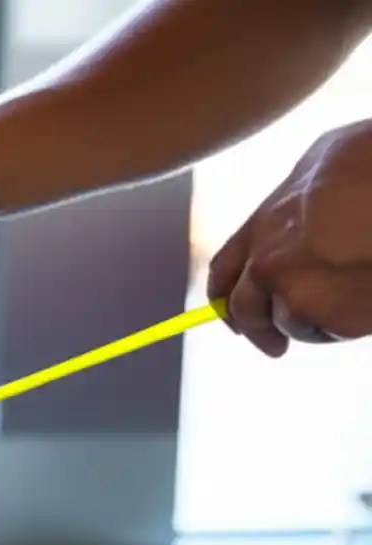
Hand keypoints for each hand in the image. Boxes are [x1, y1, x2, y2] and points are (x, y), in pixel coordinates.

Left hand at [207, 119, 371, 357]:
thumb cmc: (369, 164)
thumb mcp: (317, 168)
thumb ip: (295, 205)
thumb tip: (295, 214)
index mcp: (262, 224)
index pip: (223, 271)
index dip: (222, 297)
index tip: (228, 316)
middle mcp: (267, 264)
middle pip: (245, 311)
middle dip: (258, 330)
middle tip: (273, 345)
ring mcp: (296, 294)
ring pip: (295, 325)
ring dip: (315, 320)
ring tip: (350, 290)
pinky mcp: (332, 319)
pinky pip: (333, 333)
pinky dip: (347, 324)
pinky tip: (366, 294)